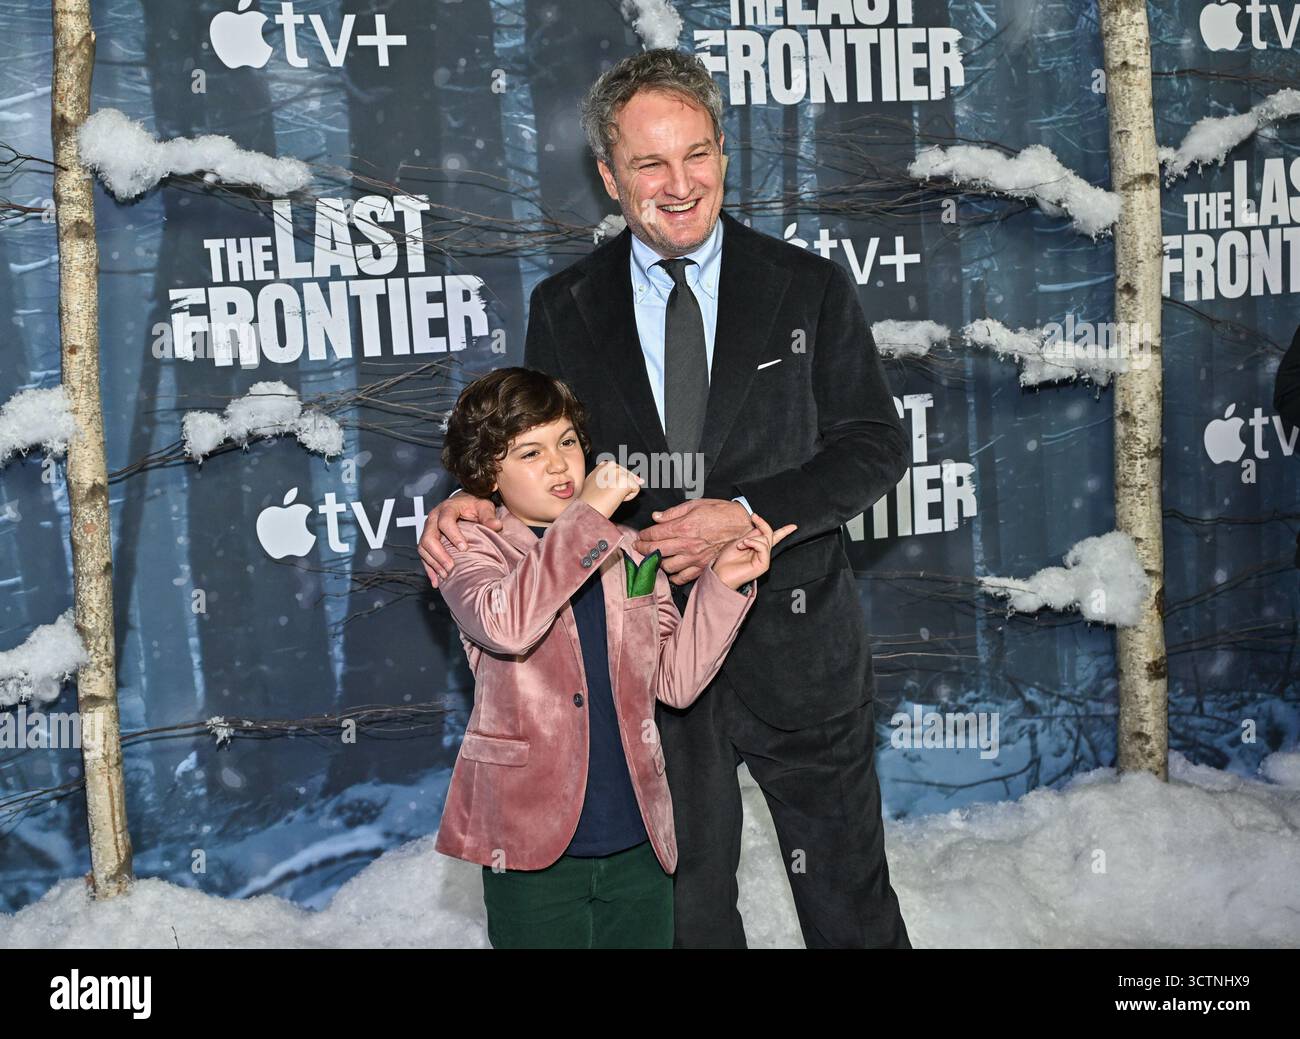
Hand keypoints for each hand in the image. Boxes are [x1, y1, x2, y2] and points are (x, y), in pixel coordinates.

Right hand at [419, 492, 501, 587]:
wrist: (464, 501)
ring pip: (423, 548)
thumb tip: (496, 525)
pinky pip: (424, 555)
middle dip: (439, 555)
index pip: (445, 522)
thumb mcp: (484, 506)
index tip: (464, 548)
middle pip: (429, 538)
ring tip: (445, 576)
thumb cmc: (474, 504)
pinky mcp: (427, 539)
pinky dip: (429, 569)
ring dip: (433, 564)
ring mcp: (429, 529)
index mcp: (447, 508)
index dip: (453, 536)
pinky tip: (436, 582)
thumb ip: (489, 515)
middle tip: (451, 568)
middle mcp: (434, 518)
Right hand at [578, 460, 644, 518]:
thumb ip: (613, 478)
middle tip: (606, 495)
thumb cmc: (590, 502)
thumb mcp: (597, 484)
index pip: (620, 472)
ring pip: (632, 482)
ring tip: (609, 497)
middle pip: (628, 476)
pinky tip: (614, 499)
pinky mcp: (626, 480)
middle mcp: (611, 465)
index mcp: (604, 464)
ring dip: (624, 493)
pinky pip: (636, 490)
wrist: (587, 510)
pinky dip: (628, 497)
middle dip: (621, 488)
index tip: (606, 491)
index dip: (616, 484)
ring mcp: (619, 471)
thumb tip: (641, 480)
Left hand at [634, 498, 752, 585]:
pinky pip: (683, 577)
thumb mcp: (696, 504)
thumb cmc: (720, 512)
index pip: (655, 534)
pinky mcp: (702, 567)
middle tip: (639, 547)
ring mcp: (695, 558)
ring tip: (655, 557)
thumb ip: (673, 512)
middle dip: (644, 549)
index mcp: (684, 527)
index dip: (644, 535)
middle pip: (657, 550)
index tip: (641, 536)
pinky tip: (671, 571)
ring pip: (667, 566)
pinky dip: (674, 576)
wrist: (742, 525)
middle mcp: (687, 544)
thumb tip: (656, 517)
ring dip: (658, 562)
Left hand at [710, 513, 796, 590]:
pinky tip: (744, 545)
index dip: (784, 532)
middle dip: (762, 523)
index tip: (794, 526)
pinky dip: (753, 543)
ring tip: (740, 545)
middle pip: (770, 534)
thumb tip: (761, 527)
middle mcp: (763, 553)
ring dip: (751, 539)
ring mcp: (764, 559)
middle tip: (753, 516)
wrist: (721, 573)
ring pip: (766, 539)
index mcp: (758, 548)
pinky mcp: (764, 564)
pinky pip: (763, 547)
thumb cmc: (728, 559)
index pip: (774, 538)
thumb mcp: (740, 541)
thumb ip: (752, 535)